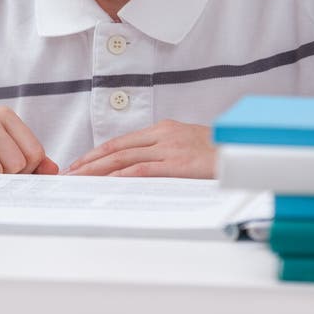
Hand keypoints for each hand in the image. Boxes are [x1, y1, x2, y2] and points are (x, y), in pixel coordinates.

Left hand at [65, 120, 215, 178]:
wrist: (244, 152)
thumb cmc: (219, 152)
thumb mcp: (187, 144)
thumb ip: (165, 150)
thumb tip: (142, 165)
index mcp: (163, 129)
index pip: (121, 142)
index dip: (97, 153)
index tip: (80, 164)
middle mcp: (162, 136)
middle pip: (117, 149)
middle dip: (90, 162)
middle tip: (69, 173)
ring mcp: (169, 149)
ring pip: (125, 159)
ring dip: (99, 171)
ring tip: (80, 180)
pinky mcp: (178, 164)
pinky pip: (144, 170)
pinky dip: (123, 176)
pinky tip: (109, 183)